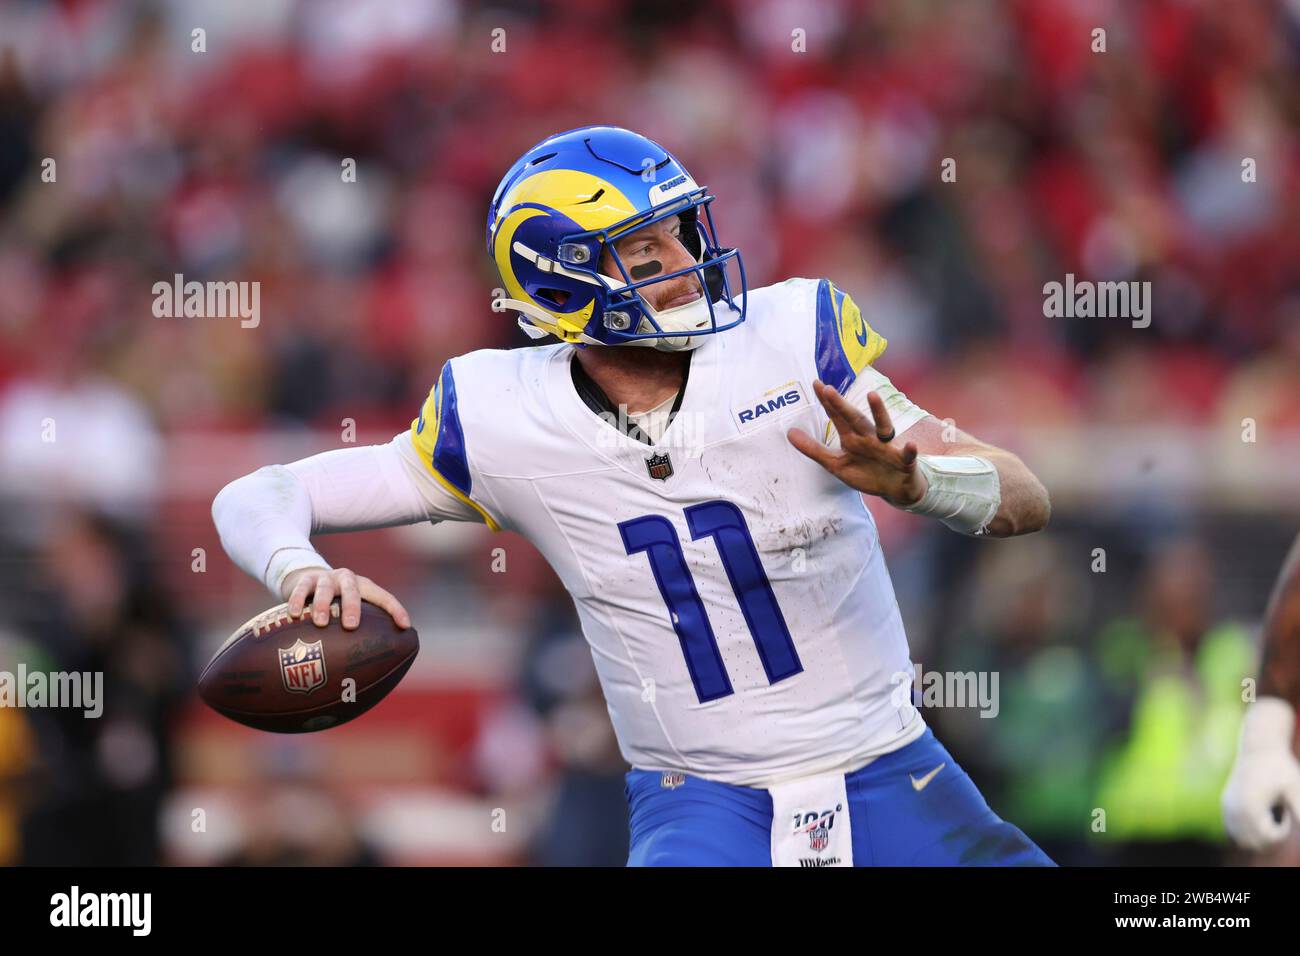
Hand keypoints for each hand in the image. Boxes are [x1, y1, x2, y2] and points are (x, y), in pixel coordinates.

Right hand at [280, 566, 411, 630]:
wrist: (308, 577)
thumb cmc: (335, 604)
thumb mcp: (349, 610)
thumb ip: (359, 632)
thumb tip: (370, 675)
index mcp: (364, 587)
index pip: (384, 597)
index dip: (396, 610)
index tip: (405, 626)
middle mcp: (347, 580)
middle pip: (353, 590)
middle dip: (352, 607)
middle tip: (351, 626)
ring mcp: (326, 578)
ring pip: (325, 589)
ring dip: (322, 605)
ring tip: (320, 623)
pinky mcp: (305, 579)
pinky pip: (301, 588)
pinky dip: (297, 600)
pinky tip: (294, 615)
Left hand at [788, 380, 927, 507]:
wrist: (895, 489)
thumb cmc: (866, 473)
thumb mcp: (835, 464)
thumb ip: (813, 450)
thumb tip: (789, 433)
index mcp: (852, 437)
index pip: (837, 416)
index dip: (827, 402)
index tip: (816, 384)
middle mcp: (869, 437)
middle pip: (854, 418)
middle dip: (841, 404)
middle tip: (828, 389)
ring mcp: (887, 447)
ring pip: (883, 426)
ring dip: (878, 411)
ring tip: (873, 396)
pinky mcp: (904, 461)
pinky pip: (907, 455)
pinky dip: (910, 450)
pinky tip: (911, 445)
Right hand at [1222, 737, 1299, 849]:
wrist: (1259, 747)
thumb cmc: (1281, 768)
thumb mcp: (1296, 790)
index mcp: (1250, 808)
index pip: (1268, 838)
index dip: (1283, 829)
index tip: (1285, 808)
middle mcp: (1234, 810)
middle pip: (1254, 843)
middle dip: (1270, 834)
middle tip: (1277, 810)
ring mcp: (1227, 808)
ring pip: (1242, 840)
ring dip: (1259, 834)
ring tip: (1268, 811)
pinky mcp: (1226, 805)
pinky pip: (1234, 831)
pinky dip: (1248, 830)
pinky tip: (1260, 813)